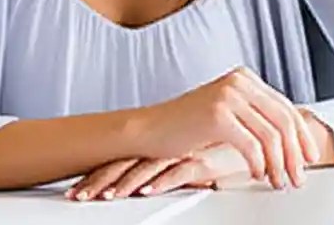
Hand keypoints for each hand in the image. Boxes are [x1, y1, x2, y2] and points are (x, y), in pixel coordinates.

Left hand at [66, 143, 250, 200]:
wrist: (257, 136)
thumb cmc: (227, 150)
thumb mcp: (192, 162)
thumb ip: (174, 170)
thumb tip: (154, 185)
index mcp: (159, 147)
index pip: (121, 161)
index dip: (99, 174)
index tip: (78, 189)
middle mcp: (167, 148)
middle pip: (125, 165)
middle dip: (98, 181)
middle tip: (77, 196)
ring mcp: (183, 153)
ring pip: (146, 170)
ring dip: (123, 185)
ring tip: (103, 197)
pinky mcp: (204, 160)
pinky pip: (179, 172)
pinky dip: (162, 183)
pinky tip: (146, 191)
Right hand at [131, 66, 318, 189]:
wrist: (151, 129)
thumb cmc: (187, 126)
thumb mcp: (227, 114)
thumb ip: (254, 117)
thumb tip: (290, 142)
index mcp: (245, 78)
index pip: (286, 107)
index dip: (302, 135)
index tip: (310, 157)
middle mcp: (239, 82)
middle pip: (284, 120)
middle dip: (296, 154)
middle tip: (299, 177)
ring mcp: (228, 96)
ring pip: (271, 135)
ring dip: (280, 164)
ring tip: (280, 181)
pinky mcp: (218, 115)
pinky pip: (251, 145)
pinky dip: (259, 164)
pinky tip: (257, 174)